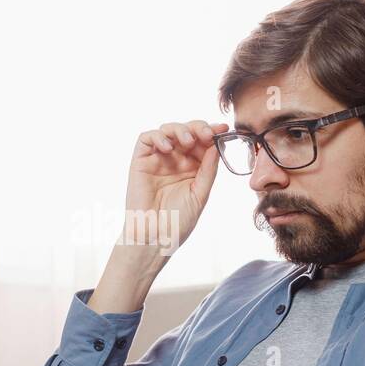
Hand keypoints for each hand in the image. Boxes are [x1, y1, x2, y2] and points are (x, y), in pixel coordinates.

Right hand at [123, 120, 229, 255]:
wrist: (155, 237)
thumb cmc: (178, 221)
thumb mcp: (200, 194)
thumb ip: (208, 170)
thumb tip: (216, 145)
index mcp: (192, 167)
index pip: (202, 142)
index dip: (212, 132)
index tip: (224, 129)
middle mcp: (175, 160)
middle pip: (186, 131)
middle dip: (198, 127)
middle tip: (207, 133)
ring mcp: (157, 159)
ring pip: (167, 130)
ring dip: (179, 130)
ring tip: (188, 141)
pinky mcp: (140, 161)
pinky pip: (146, 138)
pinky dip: (157, 137)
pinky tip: (168, 148)